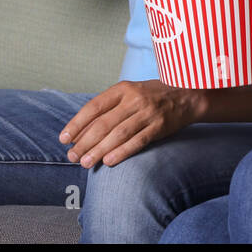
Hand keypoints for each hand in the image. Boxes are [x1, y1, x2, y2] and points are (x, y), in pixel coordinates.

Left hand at [59, 80, 205, 167]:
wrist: (187, 95)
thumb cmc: (151, 96)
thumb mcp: (130, 93)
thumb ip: (109, 107)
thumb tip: (81, 131)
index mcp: (123, 89)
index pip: (94, 107)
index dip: (77, 123)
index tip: (64, 138)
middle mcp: (134, 99)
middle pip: (103, 123)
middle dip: (84, 142)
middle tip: (71, 156)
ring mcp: (148, 112)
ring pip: (118, 134)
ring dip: (99, 150)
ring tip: (85, 163)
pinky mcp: (160, 126)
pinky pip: (138, 141)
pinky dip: (122, 152)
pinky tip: (108, 161)